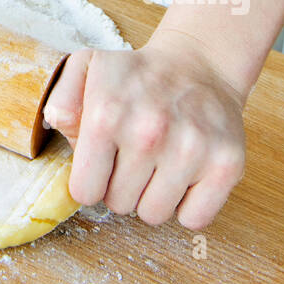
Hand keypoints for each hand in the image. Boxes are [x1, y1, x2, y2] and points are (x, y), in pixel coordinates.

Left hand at [43, 31, 245, 229]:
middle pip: (119, 205)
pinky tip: (185, 171)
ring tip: (160, 160)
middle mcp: (149, 131)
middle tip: (135, 154)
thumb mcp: (86, 71)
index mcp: (106, 112)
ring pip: (155, 216)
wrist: (199, 64)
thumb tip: (57, 123)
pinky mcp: (226, 164)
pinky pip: (194, 218)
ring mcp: (191, 148)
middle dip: (122, 185)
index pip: (85, 192)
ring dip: (154, 195)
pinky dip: (189, 203)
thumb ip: (61, 100)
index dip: (91, 180)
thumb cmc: (136, 76)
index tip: (104, 161)